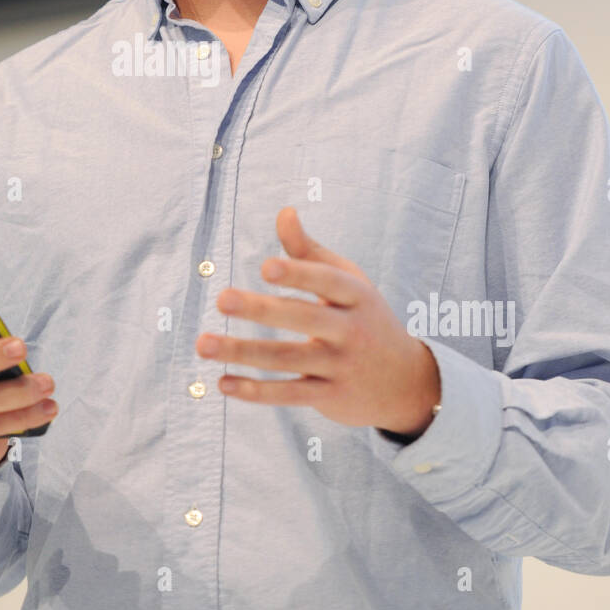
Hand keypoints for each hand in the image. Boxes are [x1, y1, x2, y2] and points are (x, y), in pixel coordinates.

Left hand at [195, 207, 440, 437]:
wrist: (406, 382)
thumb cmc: (366, 319)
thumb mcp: (349, 283)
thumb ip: (310, 252)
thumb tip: (284, 212)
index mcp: (356, 296)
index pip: (326, 281)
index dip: (298, 274)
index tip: (265, 267)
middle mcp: (351, 330)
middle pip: (303, 318)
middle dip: (261, 310)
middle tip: (222, 299)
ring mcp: (340, 366)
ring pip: (286, 359)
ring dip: (242, 352)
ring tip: (203, 343)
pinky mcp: (330, 397)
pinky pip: (288, 394)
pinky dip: (255, 391)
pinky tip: (223, 382)